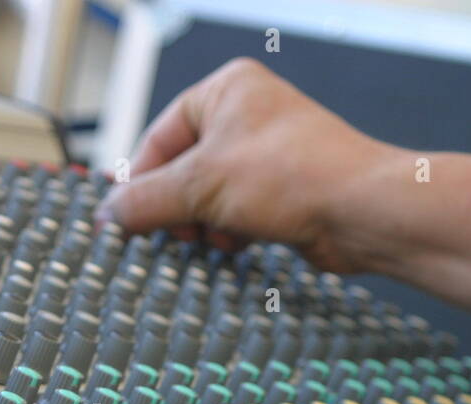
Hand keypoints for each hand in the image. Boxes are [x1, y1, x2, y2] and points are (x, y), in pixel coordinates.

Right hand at [96, 58, 401, 273]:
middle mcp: (247, 117)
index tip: (125, 219)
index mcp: (225, 91)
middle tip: (175, 233)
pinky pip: (234, 213)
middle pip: (181, 170)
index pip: (159, 137)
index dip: (141, 181)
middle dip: (177, 208)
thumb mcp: (201, 185)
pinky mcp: (282, 192)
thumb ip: (145, 200)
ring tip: (214, 238)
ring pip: (207, 197)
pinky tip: (237, 244)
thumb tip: (107, 216)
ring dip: (203, 224)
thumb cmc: (295, 175)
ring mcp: (266, 155)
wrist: (363, 211)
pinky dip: (229, 232)